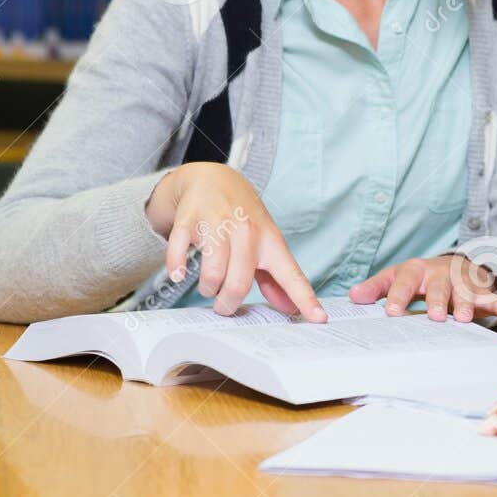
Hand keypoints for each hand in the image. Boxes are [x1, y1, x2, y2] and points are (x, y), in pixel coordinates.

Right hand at [146, 162, 325, 320]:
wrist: (213, 178)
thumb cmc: (243, 216)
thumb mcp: (265, 243)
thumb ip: (275, 277)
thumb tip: (290, 308)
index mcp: (270, 241)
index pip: (291, 274)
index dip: (305, 298)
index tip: (319, 319)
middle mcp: (247, 232)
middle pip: (240, 283)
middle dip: (228, 303)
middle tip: (224, 305)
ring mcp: (218, 224)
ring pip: (213, 274)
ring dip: (208, 289)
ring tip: (209, 286)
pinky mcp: (189, 220)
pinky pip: (179, 251)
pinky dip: (177, 267)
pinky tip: (179, 273)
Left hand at [349, 254, 496, 324]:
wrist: (453, 266)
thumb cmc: (419, 278)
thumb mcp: (395, 278)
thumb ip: (376, 288)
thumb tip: (353, 297)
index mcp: (416, 271)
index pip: (405, 280)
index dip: (399, 295)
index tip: (391, 313)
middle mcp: (441, 274)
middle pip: (439, 286)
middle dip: (438, 300)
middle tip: (435, 316)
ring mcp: (463, 282)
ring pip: (466, 292)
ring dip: (467, 304)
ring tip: (465, 319)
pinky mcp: (482, 292)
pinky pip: (494, 299)